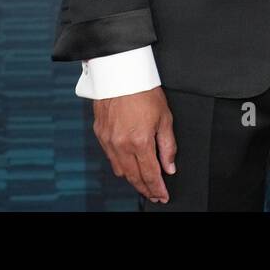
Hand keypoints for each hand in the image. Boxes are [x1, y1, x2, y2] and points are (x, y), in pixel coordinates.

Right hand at [92, 86, 176, 201]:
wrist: (120, 73)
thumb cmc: (144, 91)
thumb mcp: (164, 117)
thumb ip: (167, 146)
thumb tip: (169, 167)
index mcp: (140, 141)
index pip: (150, 174)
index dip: (157, 188)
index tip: (162, 196)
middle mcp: (121, 145)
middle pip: (134, 177)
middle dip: (145, 189)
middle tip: (154, 195)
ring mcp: (108, 141)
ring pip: (120, 171)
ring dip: (132, 180)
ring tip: (143, 184)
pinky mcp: (100, 135)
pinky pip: (110, 158)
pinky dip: (120, 166)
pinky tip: (128, 166)